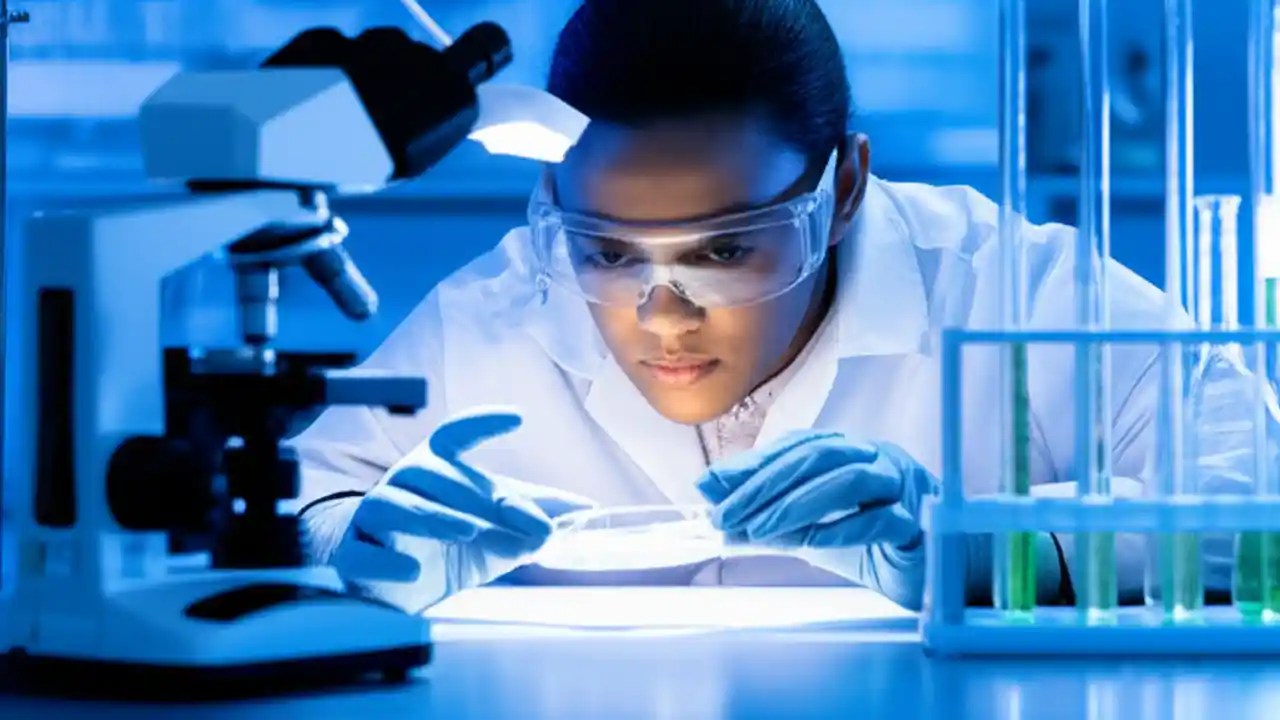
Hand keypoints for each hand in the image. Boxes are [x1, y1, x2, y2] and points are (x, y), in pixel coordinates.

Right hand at [334, 407, 594, 611]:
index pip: (453, 435)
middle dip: (483, 500)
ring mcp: (374, 518)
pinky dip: (385, 561)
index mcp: (437, 468)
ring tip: (468, 532)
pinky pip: (362, 552)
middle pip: (438, 478)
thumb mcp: (497, 530)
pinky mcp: (354, 555)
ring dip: (434, 517)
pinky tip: (412, 570)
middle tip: (528, 526)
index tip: (517, 418)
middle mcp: (404, 483)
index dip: (481, 424)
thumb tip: (587, 509)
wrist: (394, 587)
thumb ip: (536, 516)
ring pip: (396, 505)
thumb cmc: (447, 544)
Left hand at [695, 431, 936, 609]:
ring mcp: (903, 485)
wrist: (932, 571)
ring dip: (797, 504)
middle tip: (727, 516)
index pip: (796, 446)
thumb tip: (709, 491)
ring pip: (849, 479)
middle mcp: (876, 458)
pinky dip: (843, 529)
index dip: (753, 465)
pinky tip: (811, 543)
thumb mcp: (807, 525)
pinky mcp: (921, 521)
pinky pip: (882, 518)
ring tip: (759, 530)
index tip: (712, 490)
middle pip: (818, 456)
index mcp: (850, 451)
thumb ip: (764, 507)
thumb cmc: (870, 540)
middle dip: (766, 486)